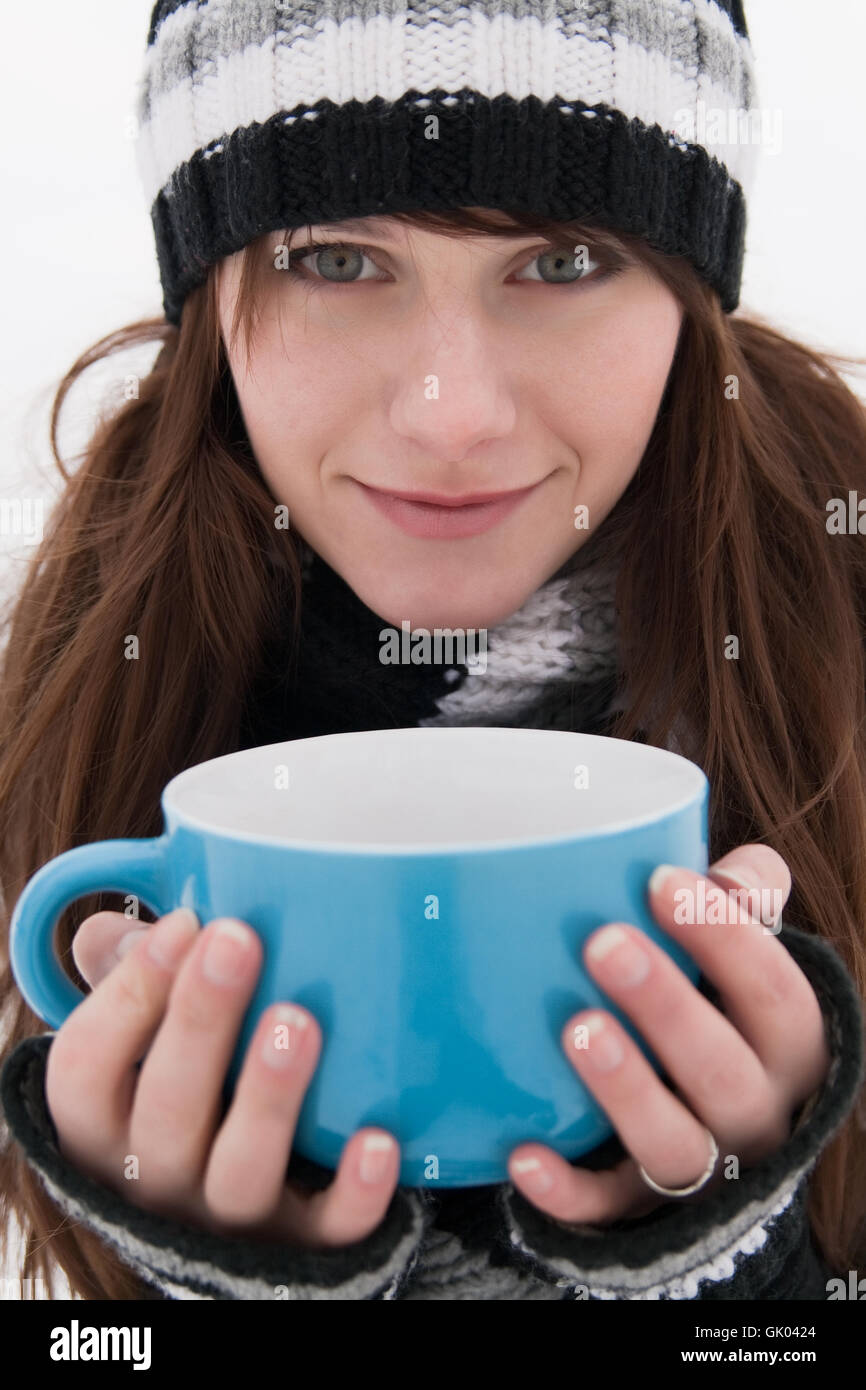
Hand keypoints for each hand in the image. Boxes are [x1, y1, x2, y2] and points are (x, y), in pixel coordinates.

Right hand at [48, 908, 399, 1246]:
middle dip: (199, 1020)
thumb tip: (111, 928)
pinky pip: (325, 1231)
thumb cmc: (179, 1090)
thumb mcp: (138, 1045)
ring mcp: (224, 1220)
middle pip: (164, 1109)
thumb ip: (127, 982)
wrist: (230, 1213)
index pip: (84, 1068)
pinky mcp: (297, 1246)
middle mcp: (152, 1178)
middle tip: (238, 940)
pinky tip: (378, 1141)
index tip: (183, 923)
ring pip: (239, 1173)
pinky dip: (353, 1193)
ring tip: (298, 1022)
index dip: (126, 994)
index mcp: (100, 1124)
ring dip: (268, 1098)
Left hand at [507, 844, 830, 1223]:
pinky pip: (607, 1211)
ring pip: (675, 1146)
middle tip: (604, 943)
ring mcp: (704, 1171)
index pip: (776, 992)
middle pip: (724, 1070)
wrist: (718, 1133)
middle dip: (667, 1006)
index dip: (726, 937)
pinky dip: (567, 1191)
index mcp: (790, 1047)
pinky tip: (523, 1154)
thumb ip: (746, 905)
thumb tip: (733, 873)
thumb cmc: (723, 1013)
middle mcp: (758, 1114)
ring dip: (627, 1091)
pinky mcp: (642, 1212)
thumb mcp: (746, 961)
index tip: (661, 881)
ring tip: (578, 1030)